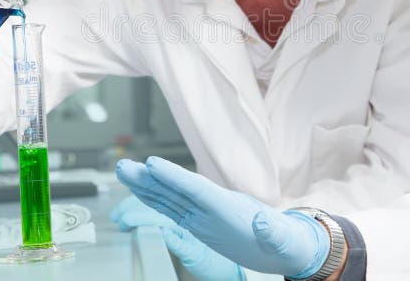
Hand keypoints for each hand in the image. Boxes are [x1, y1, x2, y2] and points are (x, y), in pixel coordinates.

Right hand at [116, 157, 329, 278]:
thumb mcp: (282, 240)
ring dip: (146, 185)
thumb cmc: (285, 243)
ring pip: (169, 196)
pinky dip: (154, 200)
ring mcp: (204, 212)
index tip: (153, 164)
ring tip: (124, 172)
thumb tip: (263, 222)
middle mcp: (213, 205)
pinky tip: (140, 191)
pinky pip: (172, 209)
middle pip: (176, 188)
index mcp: (229, 206)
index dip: (176, 177)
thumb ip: (272, 232)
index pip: (197, 189)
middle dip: (150, 177)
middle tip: (124, 165)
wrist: (286, 246)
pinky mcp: (200, 222)